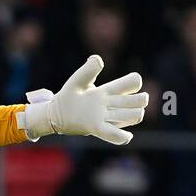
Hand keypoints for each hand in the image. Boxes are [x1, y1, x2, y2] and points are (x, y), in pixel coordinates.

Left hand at [21, 55, 147, 144]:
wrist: (56, 115)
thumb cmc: (69, 96)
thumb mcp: (77, 81)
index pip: (133, 82)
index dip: (133, 82)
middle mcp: (112, 104)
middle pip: (139, 100)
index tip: (119, 87)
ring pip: (134, 116)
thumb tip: (97, 59)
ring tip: (116, 116)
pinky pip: (117, 136)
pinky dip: (123, 136)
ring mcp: (107, 118)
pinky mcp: (98, 130)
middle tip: (120, 103)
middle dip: (138, 100)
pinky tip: (123, 135)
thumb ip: (88, 70)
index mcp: (108, 91)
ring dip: (132, 115)